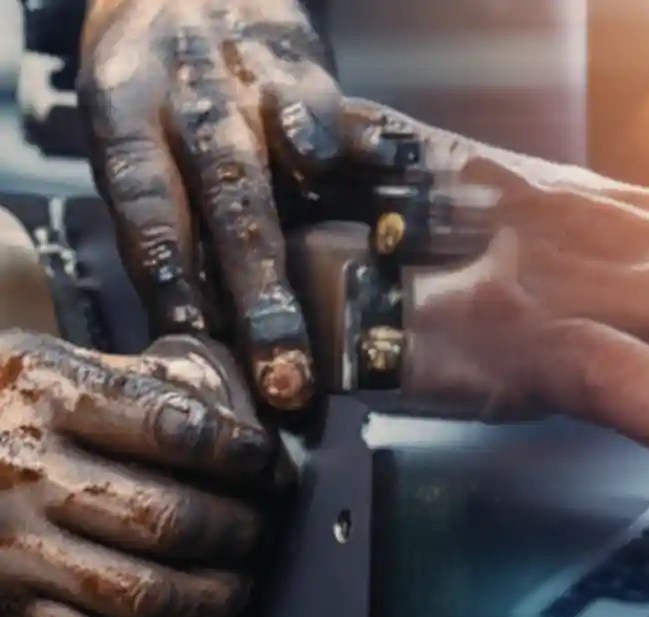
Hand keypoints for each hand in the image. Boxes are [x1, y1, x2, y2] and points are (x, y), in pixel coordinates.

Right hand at [0, 331, 272, 616]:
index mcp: (51, 394)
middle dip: (235, 528)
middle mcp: (27, 468)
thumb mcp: (58, 365)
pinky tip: (171, 613)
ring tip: (237, 581)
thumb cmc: (7, 406)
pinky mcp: (5, 603)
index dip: (234, 448)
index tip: (262, 459)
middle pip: (164, 518)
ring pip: (139, 589)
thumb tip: (245, 409)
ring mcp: (12, 544)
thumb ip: (150, 375)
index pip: (169, 425)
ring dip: (209, 593)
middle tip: (260, 525)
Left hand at [78, 0, 343, 408]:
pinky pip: (323, 105)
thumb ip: (171, 212)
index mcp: (124, 107)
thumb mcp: (142, 133)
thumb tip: (200, 325)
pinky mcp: (298, 60)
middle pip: (217, 193)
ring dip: (300, 248)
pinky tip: (365, 183)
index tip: (195, 337)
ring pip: (271, 157)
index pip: (144, 200)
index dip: (169, 270)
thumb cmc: (166, 87)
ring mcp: (243, 70)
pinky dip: (344, 143)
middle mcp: (182, 87)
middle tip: (280, 366)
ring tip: (333, 302)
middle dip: (253, 287)